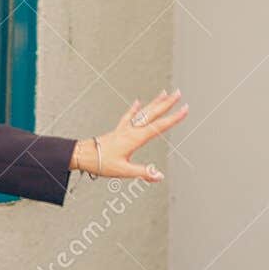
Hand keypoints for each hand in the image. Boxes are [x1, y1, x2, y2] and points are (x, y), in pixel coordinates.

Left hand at [73, 89, 188, 181]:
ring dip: (155, 102)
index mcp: (135, 138)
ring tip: (165, 93)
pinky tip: (138, 102)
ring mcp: (125, 128)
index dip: (174, 118)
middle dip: (167, 103)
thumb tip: (159, 176)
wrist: (83, 155)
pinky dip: (134, 108)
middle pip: (153, 113)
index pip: (159, 126)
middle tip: (179, 93)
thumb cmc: (101, 163)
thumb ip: (143, 173)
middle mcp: (131, 130)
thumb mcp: (124, 171)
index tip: (185, 109)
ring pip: (143, 112)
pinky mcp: (118, 129)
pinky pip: (128, 115)